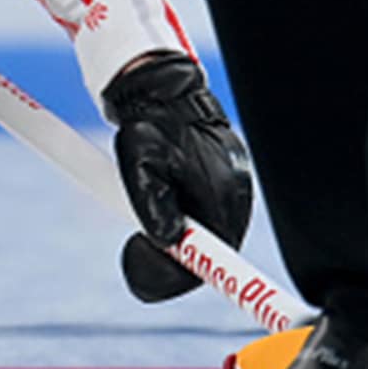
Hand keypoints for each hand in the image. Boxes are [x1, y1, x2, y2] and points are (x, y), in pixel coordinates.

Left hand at [102, 53, 253, 301]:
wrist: (161, 91)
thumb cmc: (150, 124)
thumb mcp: (140, 164)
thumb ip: (152, 205)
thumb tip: (168, 242)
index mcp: (222, 196)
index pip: (213, 260)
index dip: (179, 277)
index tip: (152, 277)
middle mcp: (235, 198)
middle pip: (208, 253)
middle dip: (171, 258)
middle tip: (133, 245)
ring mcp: (231, 192)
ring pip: (202, 236)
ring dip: (173, 237)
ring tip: (144, 209)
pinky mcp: (221, 186)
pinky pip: (202, 218)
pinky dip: (180, 221)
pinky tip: (160, 199)